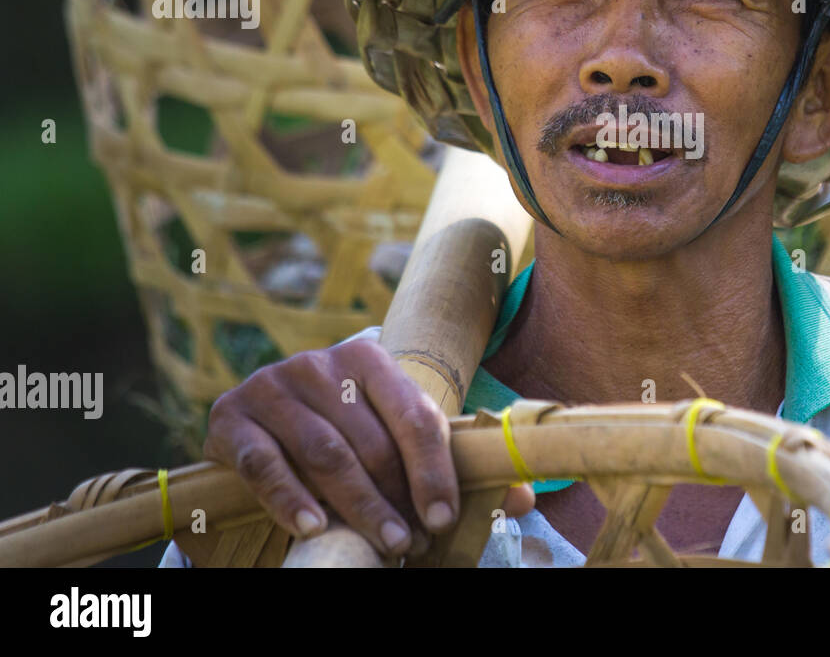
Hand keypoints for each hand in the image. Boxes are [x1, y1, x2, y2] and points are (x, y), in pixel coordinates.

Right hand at [203, 334, 533, 557]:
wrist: (265, 417)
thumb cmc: (347, 428)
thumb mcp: (394, 434)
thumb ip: (452, 463)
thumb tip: (527, 498)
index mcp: (369, 357)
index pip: (415, 416)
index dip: (435, 472)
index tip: (444, 519)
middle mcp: (319, 363)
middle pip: (372, 441)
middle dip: (398, 498)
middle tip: (414, 543)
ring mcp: (272, 386)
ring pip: (325, 454)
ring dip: (358, 506)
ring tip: (384, 545)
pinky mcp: (232, 417)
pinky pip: (266, 463)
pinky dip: (291, 500)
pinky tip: (316, 529)